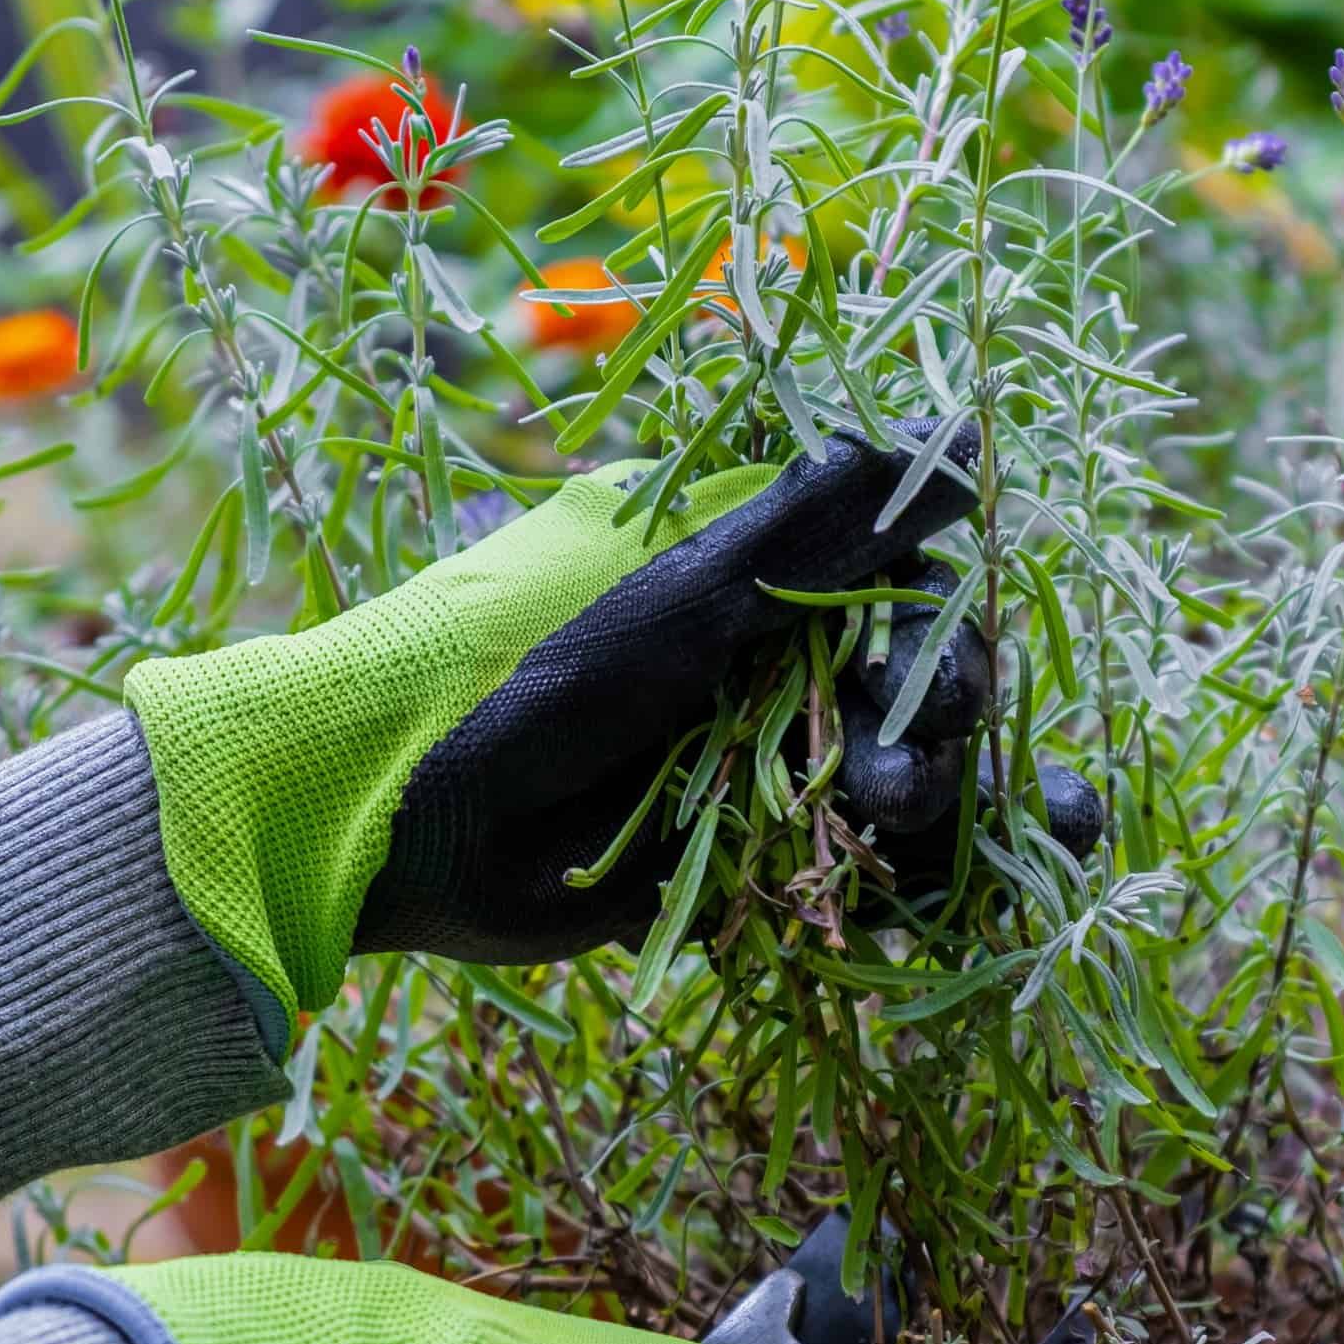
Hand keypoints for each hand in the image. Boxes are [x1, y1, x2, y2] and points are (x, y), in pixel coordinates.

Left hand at [126, 420, 1097, 1028]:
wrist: (381, 827)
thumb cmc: (512, 676)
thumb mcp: (673, 593)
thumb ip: (814, 527)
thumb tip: (962, 431)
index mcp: (746, 572)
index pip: (897, 588)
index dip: (939, 638)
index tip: (950, 689)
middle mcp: (757, 660)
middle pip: (907, 694)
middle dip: (929, 736)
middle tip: (896, 787)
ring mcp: (745, 763)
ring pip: (888, 786)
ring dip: (933, 819)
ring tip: (905, 848)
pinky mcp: (725, 858)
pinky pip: (836, 873)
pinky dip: (896, 893)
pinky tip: (944, 911)